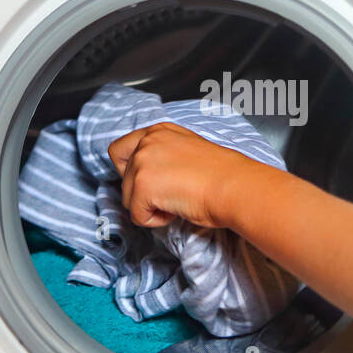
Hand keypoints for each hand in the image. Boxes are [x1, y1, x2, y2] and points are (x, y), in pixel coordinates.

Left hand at [108, 122, 257, 228]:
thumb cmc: (222, 175)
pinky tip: (176, 209)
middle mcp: (146, 142)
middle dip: (143, 193)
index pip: (120, 150)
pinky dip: (156, 221)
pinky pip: (137, 216)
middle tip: (172, 194)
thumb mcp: (187, 151)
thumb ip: (164, 156)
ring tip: (178, 200)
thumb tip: (153, 177)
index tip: (150, 183)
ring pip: (128, 199)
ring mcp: (142, 163)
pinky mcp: (141, 186)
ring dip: (151, 207)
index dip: (130, 172)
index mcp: (158, 131)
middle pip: (124, 179)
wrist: (233, 186)